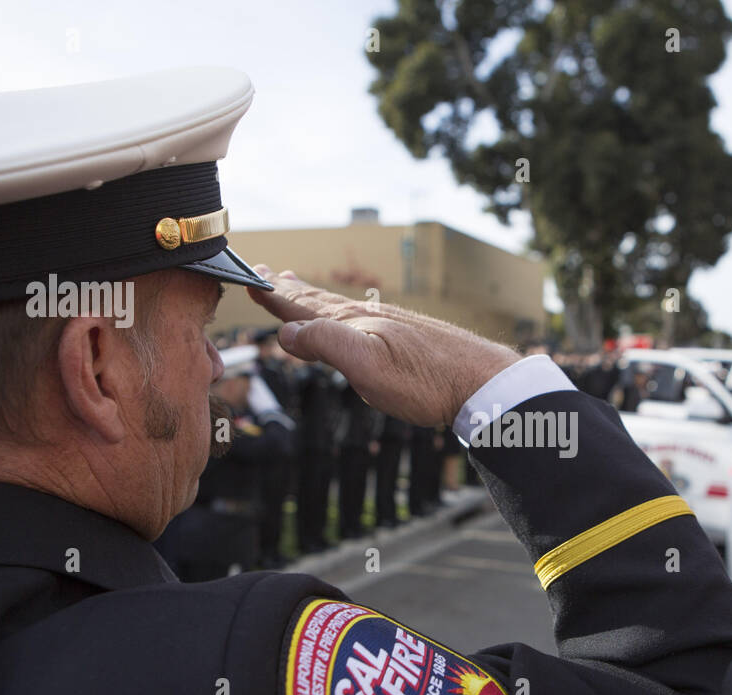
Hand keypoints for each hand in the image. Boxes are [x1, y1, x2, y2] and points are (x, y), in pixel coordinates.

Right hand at [248, 268, 518, 425]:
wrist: (483, 383)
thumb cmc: (428, 381)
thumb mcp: (368, 367)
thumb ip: (327, 346)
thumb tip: (286, 333)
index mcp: (353, 325)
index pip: (303, 307)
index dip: (274, 295)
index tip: (248, 276)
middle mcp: (369, 319)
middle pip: (319, 301)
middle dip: (289, 290)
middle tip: (266, 274)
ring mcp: (389, 327)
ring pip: (339, 309)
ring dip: (313, 299)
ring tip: (298, 287)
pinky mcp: (407, 340)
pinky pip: (361, 319)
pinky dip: (341, 315)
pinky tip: (351, 319)